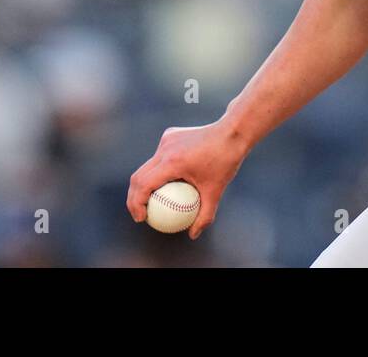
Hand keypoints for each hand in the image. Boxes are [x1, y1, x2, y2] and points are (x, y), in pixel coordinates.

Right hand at [126, 119, 250, 239]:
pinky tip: (167, 183)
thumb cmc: (226, 162)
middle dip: (133, 197)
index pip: (144, 185)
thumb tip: (193, 234)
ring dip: (144, 183)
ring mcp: (166, 140)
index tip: (141, 219)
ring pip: (147, 165)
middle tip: (140, 214)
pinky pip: (159, 156)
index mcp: (173, 162)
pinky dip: (158, 170)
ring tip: (149, 202)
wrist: (233, 132)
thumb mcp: (216, 191)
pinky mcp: (170, 134)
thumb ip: (205, 215)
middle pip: (138, 176)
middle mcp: (165, 149)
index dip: (136, 204)